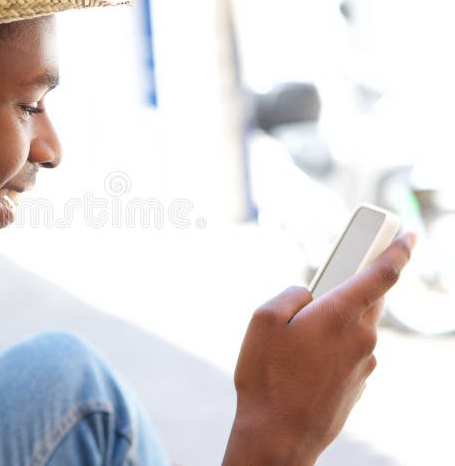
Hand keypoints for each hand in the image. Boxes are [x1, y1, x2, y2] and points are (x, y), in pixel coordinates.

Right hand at [222, 233, 415, 464]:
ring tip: (294, 344)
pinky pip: (348, 352)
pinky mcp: (359, 383)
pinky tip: (301, 366)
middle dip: (352, 287)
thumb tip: (307, 293)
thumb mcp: (262, 321)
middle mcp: (361, 337)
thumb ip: (290, 295)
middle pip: (367, 299)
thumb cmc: (266, 377)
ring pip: (354, 327)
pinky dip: (330, 349)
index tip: (409, 236)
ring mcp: (364, 363)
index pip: (382, 273)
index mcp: (340, 315)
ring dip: (332, 324)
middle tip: (326, 286)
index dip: (399, 250)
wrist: (279, 435)